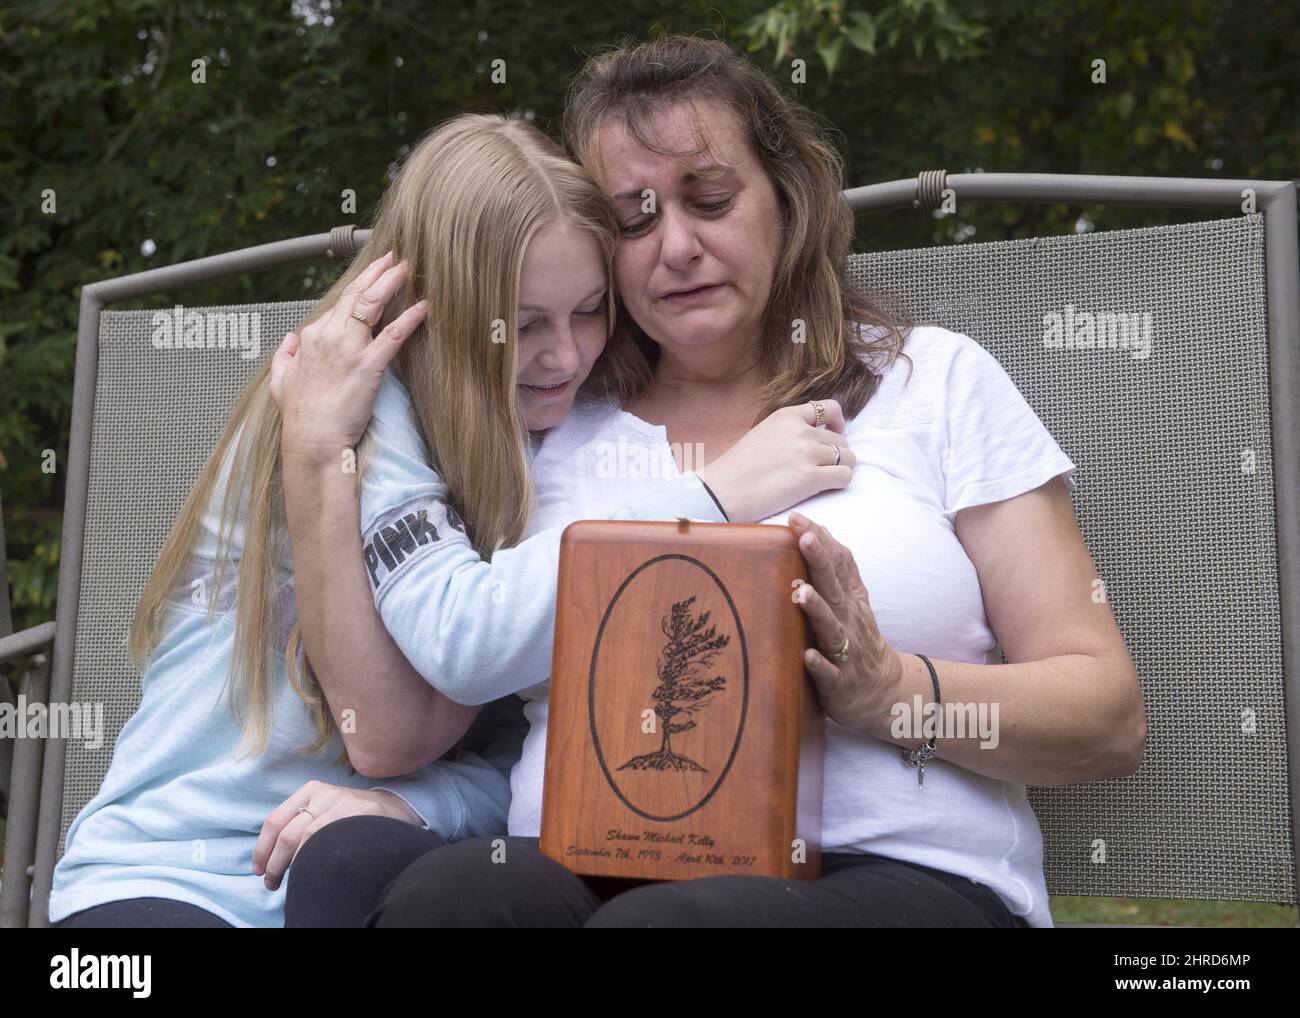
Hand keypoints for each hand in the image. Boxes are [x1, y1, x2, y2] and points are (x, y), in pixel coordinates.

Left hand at [251, 780, 420, 891]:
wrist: (394, 809)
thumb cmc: (349, 818)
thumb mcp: (323, 811)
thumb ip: (299, 824)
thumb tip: (269, 857)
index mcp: (310, 790)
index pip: (275, 820)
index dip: (262, 848)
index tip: (258, 869)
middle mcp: (324, 793)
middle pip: (287, 833)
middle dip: (274, 863)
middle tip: (271, 882)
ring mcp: (344, 802)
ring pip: (306, 838)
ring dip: (291, 866)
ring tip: (287, 883)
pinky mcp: (362, 812)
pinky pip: (330, 839)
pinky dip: (316, 857)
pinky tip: (313, 869)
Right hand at [270, 250, 427, 463]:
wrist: (312, 441)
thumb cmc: (300, 417)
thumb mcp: (280, 381)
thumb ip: (284, 356)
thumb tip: (290, 340)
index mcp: (312, 338)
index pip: (339, 306)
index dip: (358, 290)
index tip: (373, 278)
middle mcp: (330, 336)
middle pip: (356, 294)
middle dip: (377, 271)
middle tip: (394, 257)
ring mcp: (350, 349)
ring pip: (373, 304)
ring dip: (392, 282)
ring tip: (408, 267)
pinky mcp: (369, 366)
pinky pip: (394, 335)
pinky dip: (411, 317)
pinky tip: (425, 306)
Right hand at [696, 400, 856, 522]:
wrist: (721, 491)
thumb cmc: (737, 469)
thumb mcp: (762, 433)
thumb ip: (788, 430)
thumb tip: (812, 436)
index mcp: (786, 416)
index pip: (830, 408)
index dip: (837, 423)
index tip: (834, 433)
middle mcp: (800, 431)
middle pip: (841, 439)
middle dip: (837, 453)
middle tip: (823, 467)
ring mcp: (806, 453)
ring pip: (848, 457)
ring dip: (841, 468)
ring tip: (825, 480)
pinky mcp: (810, 478)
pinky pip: (845, 476)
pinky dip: (840, 483)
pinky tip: (826, 488)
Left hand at [787, 511, 905, 736]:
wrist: (883, 690)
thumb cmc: (856, 638)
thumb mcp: (852, 600)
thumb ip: (835, 569)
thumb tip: (815, 530)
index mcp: (849, 599)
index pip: (837, 564)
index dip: (820, 540)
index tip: (798, 518)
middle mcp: (849, 620)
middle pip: (834, 587)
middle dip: (819, 561)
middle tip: (804, 537)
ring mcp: (846, 651)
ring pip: (832, 628)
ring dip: (818, 610)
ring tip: (801, 592)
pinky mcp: (840, 682)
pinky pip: (830, 673)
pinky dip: (819, 664)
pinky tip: (806, 656)